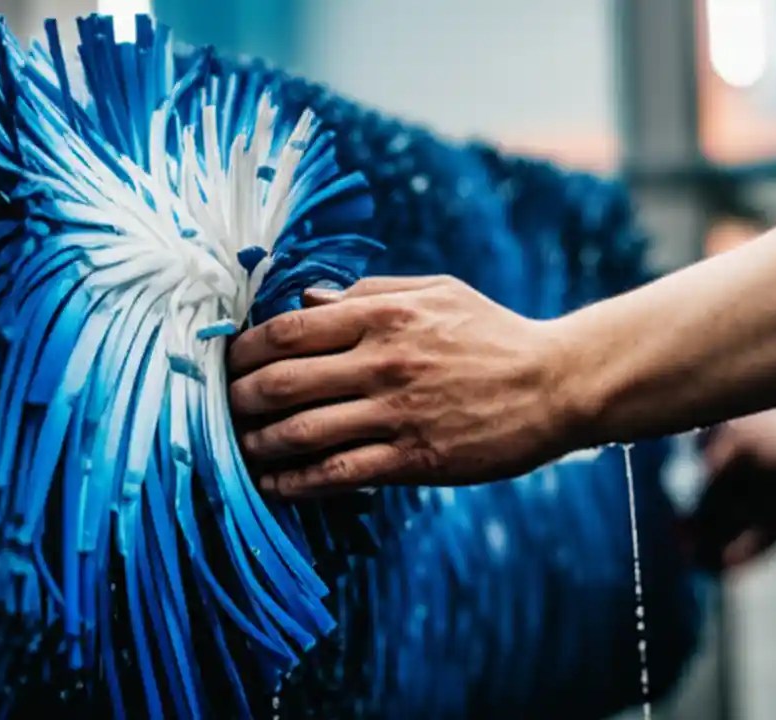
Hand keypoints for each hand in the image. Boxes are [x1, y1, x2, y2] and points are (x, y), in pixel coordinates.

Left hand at [228, 276, 584, 496]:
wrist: (555, 385)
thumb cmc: (493, 333)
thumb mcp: (436, 292)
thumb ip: (368, 291)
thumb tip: (305, 300)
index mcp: (385, 315)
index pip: (288, 331)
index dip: (243, 348)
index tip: (226, 362)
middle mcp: (384, 362)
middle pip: (281, 382)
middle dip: (237, 399)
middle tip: (220, 408)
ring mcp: (397, 414)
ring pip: (301, 432)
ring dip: (257, 444)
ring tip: (238, 448)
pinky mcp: (414, 459)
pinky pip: (338, 474)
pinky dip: (296, 482)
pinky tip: (273, 484)